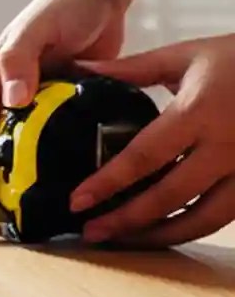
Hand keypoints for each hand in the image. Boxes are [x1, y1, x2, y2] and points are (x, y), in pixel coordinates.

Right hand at [0, 0, 122, 200]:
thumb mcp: (35, 30)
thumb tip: (12, 101)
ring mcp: (41, 104)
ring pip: (28, 149)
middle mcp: (14, 97)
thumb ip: (21, 60)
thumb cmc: (59, 7)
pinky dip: (60, 162)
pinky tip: (71, 182)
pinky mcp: (69, 107)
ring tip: (34, 210)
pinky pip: (60, 141)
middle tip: (2, 216)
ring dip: (27, 177)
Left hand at [70, 36, 234, 245]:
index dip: (107, 183)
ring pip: (203, 219)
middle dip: (126, 220)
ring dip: (160, 234)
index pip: (143, 156)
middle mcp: (225, 147)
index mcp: (198, 112)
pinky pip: (225, 216)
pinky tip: (164, 230)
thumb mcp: (185, 56)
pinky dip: (192, 228)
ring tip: (124, 240)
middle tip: (92, 232)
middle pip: (169, 197)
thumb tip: (79, 70)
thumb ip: (131, 69)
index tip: (77, 201)